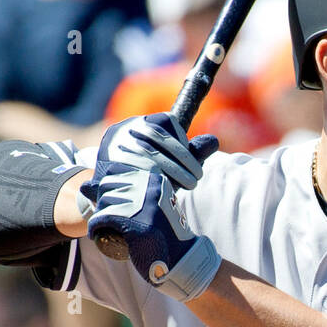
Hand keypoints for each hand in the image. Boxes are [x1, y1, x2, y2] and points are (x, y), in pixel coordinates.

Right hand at [79, 112, 212, 221]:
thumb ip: (191, 152)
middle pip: (161, 138)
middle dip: (185, 158)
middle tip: (197, 176)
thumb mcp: (170, 164)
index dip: (182, 140)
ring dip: (176, 170)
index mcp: (135, 125)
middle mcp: (121, 133)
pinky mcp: (111, 170)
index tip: (191, 158)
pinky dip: (159, 179)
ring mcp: (113, 150)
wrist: (113, 205)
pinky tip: (169, 189)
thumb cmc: (147, 180)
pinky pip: (140, 170)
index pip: (166, 121)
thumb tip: (214, 142)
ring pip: (152, 154)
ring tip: (189, 183)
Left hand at [87, 154, 221, 301]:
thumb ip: (126, 192)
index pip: (116, 171)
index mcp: (155, 180)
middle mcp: (150, 187)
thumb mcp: (149, 206)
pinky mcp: (133, 222)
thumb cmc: (161, 233)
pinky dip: (94, 226)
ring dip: (99, 214)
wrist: (179, 258)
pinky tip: (95, 234)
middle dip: (101, 201)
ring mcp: (143, 204)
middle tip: (107, 216)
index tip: (110, 202)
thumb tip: (84, 185)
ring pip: (104, 201)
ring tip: (103, 226)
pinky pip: (102, 217)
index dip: (106, 186)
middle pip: (108, 185)